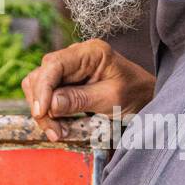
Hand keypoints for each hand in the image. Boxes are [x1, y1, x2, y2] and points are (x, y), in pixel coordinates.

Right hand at [21, 39, 155, 141]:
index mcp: (90, 52)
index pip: (54, 64)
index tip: (41, 112)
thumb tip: (50, 104)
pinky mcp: (66, 82)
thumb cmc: (135, 94)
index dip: (43, 88)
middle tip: (54, 131)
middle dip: (42, 104)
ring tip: (58, 131)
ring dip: (43, 111)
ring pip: (38, 85)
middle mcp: (75, 56)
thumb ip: (80, 99)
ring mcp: (69, 68)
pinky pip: (47, 95)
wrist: (146, 98)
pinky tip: (60, 126)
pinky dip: (49, 112)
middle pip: (42, 75)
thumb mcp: (111, 99)